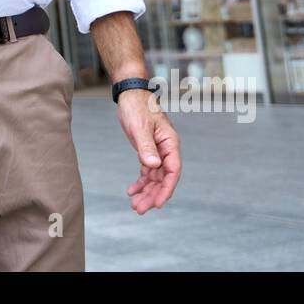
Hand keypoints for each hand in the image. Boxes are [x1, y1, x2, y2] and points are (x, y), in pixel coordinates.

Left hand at [117, 89, 180, 214]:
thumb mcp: (140, 127)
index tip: (157, 204)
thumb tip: (154, 166)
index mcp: (170, 143)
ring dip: (146, 191)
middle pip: (164, 178)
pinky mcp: (148, 150)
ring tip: (134, 206)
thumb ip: (146, 147)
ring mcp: (158, 151)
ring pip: (155, 177)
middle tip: (139, 209)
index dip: (166, 189)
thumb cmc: (137, 107)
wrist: (130, 94)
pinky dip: (140, 182)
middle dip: (153, 195)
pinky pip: (147, 171)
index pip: (173, 170)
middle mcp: (167, 149)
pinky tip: (131, 191)